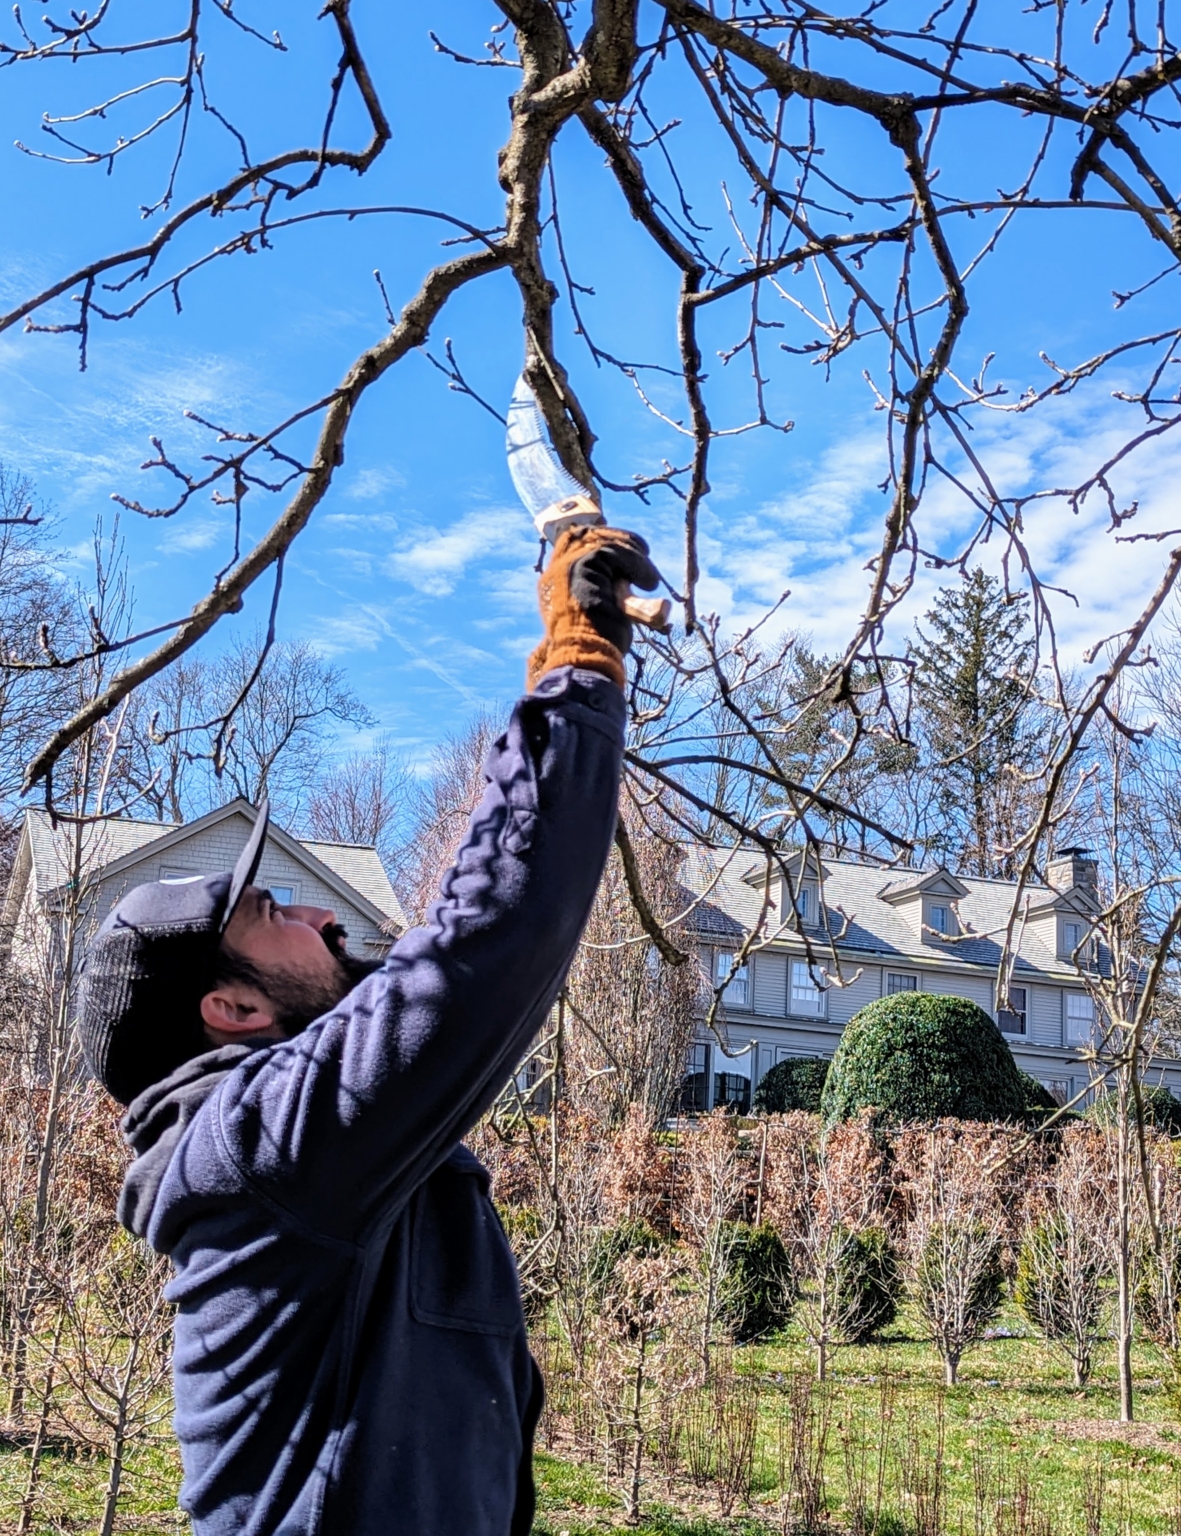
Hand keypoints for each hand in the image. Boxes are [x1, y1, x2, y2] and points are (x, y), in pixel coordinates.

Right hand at [526, 526, 661, 690]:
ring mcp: (567, 566)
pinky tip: (649, 583)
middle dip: (618, 538)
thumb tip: (626, 581)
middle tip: (643, 549)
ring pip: (605, 544)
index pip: (573, 545)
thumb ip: (604, 592)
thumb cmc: (597, 645)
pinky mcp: (582, 565)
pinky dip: (637, 564)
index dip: (600, 541)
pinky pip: (614, 551)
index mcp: (557, 583)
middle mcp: (557, 571)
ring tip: (650, 580)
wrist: (586, 657)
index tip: (630, 548)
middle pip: (584, 535)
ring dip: (634, 556)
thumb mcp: (600, 612)